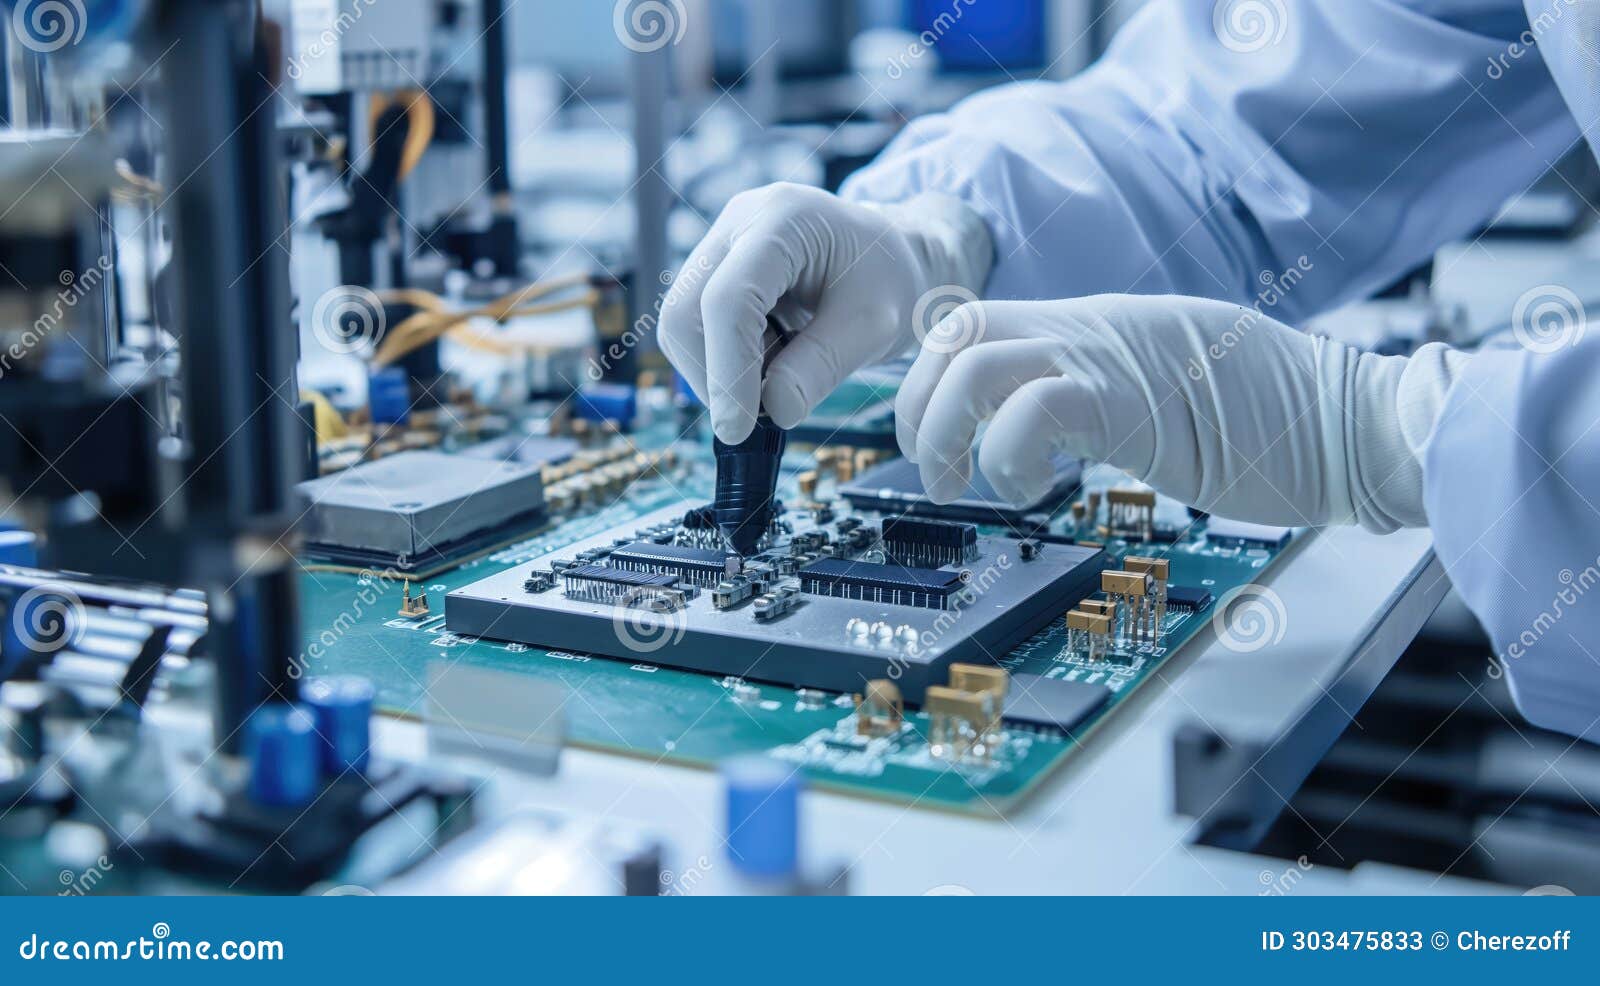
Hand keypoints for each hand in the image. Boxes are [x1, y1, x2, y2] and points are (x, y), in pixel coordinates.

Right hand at [658, 183, 991, 442]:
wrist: (892, 256)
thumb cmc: (889, 280)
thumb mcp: (874, 325)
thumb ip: (824, 364)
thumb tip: (775, 408)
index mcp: (783, 220)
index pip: (729, 299)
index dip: (727, 370)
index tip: (738, 430)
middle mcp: (738, 222)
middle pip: (685, 311)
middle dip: (714, 376)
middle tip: (761, 414)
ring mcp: (720, 243)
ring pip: (682, 325)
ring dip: (719, 371)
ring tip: (779, 377)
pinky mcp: (714, 270)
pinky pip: (696, 328)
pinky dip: (725, 361)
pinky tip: (771, 361)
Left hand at [894, 294, 1467, 531]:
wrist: (1351, 422)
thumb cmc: (1274, 422)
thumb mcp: (1166, 391)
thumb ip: (1106, 389)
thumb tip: (1052, 422)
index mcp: (1096, 327)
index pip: (980, 319)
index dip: (930, 372)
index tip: (925, 430)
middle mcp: (1092, 328)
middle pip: (956, 331)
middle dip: (917, 405)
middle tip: (931, 470)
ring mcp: (1111, 358)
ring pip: (975, 364)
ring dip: (945, 433)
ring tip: (960, 486)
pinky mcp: (1133, 401)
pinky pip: (1034, 409)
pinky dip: (1007, 456)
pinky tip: (1030, 490)